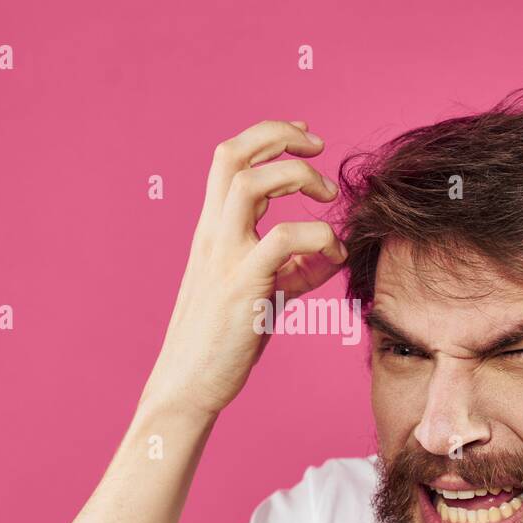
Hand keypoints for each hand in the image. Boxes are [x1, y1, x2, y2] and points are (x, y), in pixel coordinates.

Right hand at [140, 119, 346, 419]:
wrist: (187, 387)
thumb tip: (331, 255)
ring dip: (295, 176)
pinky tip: (334, 255)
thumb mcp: (262, 294)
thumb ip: (294, 270)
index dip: (268, 137)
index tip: (305, 138)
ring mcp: (224, 258)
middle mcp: (213, 236)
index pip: (231, 160)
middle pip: (232, 155)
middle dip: (279, 136)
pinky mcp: (242, 287)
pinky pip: (283, 240)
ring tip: (326, 196)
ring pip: (250, 184)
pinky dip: (318, 236)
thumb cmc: (222, 344)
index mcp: (212, 231)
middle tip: (318, 148)